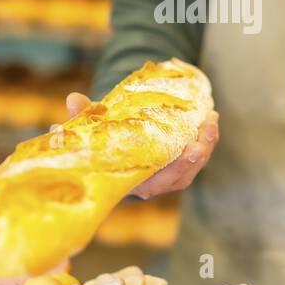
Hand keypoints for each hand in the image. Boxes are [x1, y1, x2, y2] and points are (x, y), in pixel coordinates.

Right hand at [65, 92, 219, 199]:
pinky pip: (197, 158)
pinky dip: (206, 141)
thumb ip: (84, 117)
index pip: (157, 182)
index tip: (189, 151)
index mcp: (133, 182)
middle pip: (183, 175)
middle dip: (200, 152)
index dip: (176, 169)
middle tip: (207, 125)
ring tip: (211, 118)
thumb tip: (72, 99)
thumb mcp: (93, 130)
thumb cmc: (102, 144)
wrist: (113, 150)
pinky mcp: (178, 167)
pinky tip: (210, 120)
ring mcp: (168, 178)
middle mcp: (153, 184)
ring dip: (207, 144)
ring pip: (193, 167)